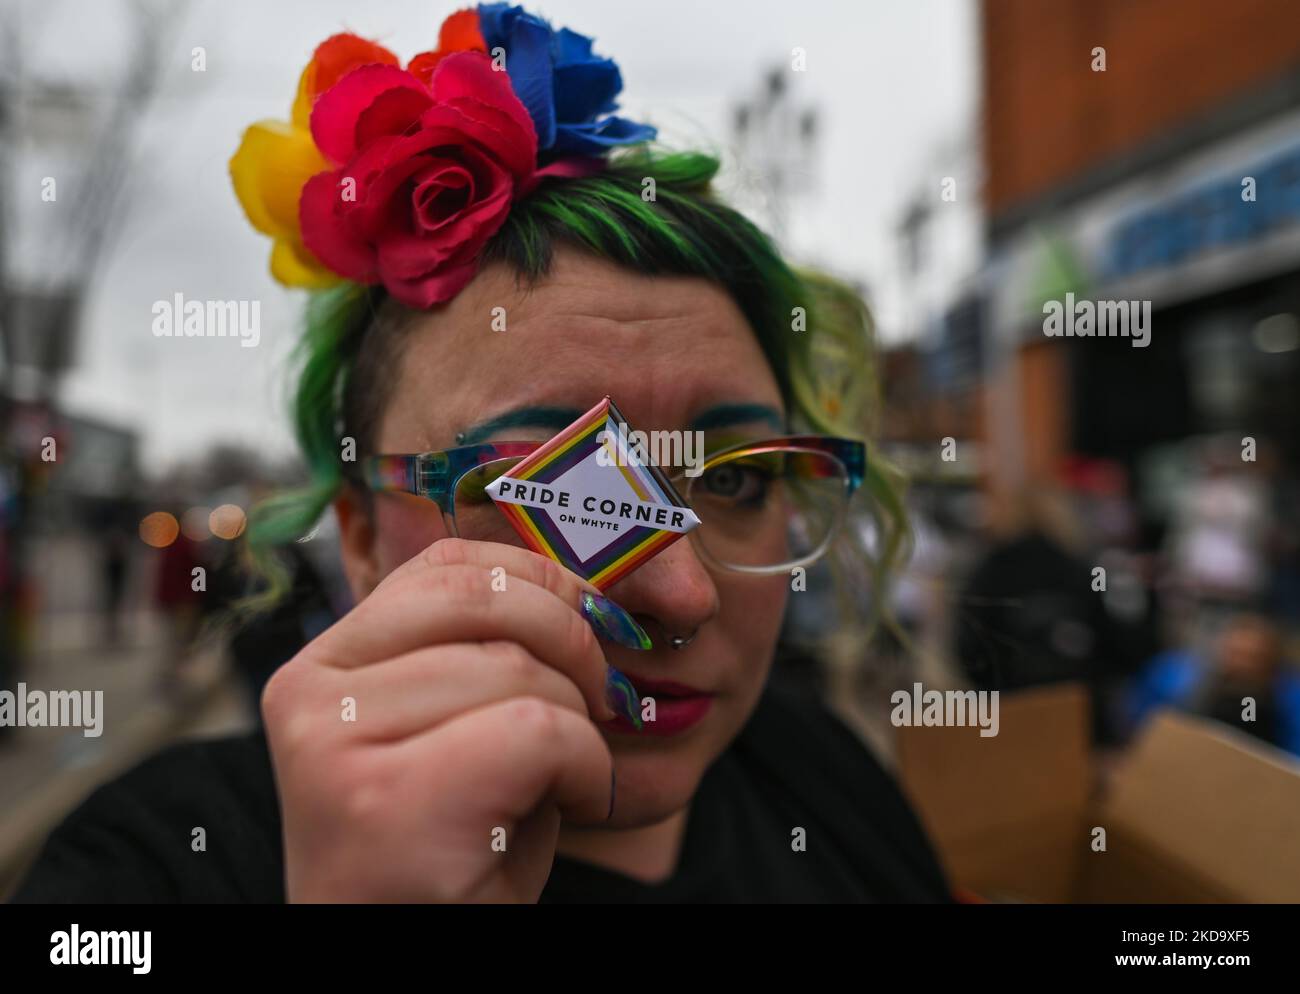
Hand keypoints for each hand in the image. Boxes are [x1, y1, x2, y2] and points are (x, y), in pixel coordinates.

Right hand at [262, 538, 622, 901]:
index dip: (540, 579)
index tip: (589, 627)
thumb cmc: (453, 857)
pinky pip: (537, 729)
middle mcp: (313, 691)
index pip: (447, 567)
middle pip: (486, 601)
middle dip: (574, 641)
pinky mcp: (385, 797)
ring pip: (519, 670)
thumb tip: (588, 585)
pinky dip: (587, 768)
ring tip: (565, 780)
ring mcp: (335, 741)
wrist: (405, 962)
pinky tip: (572, 805)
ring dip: (580, 727)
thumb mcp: (459, 734)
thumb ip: (487, 655)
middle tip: (601, 701)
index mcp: (325, 665)